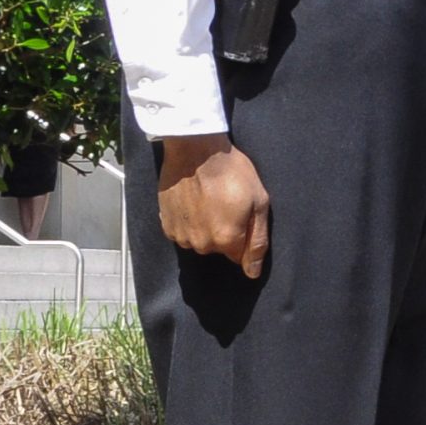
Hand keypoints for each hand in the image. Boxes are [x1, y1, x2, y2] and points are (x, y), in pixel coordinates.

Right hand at [157, 133, 270, 278]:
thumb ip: (258, 241)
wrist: (194, 151)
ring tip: (209, 200)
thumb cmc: (232, 172)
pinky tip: (194, 202)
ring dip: (206, 227)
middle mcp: (202, 244)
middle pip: (220, 249)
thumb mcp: (259, 202)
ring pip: (201, 241)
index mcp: (227, 240)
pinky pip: (184, 233)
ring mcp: (181, 236)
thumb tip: (253, 273)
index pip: (241, 257)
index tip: (244, 217)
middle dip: (227, 232)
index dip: (245, 237)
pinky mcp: (166, 225)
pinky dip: (190, 222)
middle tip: (227, 203)